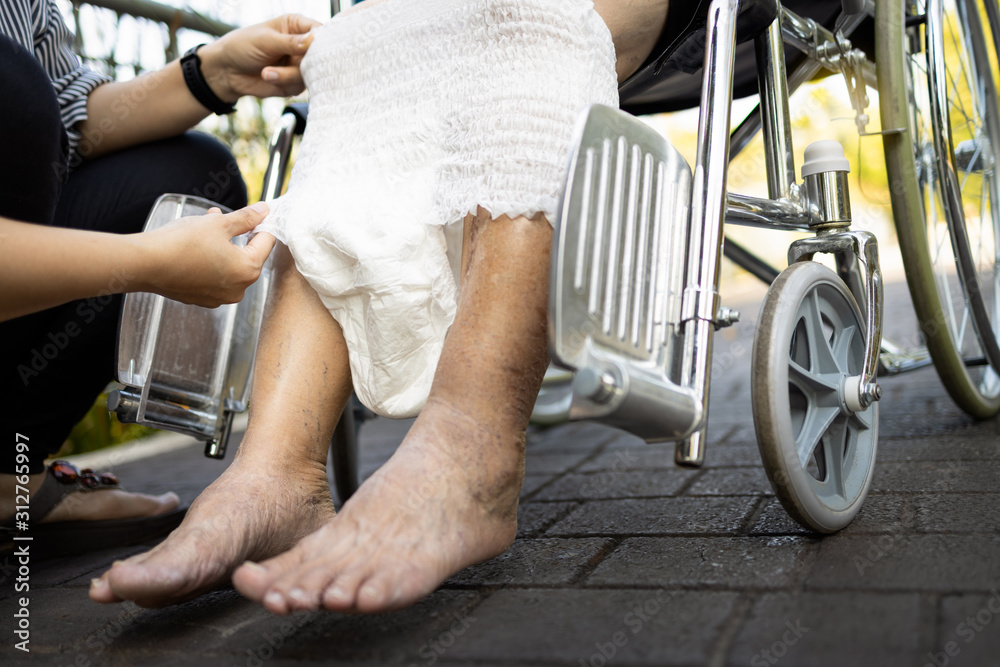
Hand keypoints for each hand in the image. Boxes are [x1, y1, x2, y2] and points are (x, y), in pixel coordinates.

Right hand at [142, 202, 276, 306]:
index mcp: (248, 270)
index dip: (261, 224)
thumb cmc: (182, 244)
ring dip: (223, 246)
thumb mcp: (219, 224)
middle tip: (225, 218)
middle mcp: (238, 289)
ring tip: (206, 226)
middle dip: (238, 235)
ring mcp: (220, 297)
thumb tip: (263, 211)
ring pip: (230, 265)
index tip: (256, 214)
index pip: (266, 242)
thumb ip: (246, 218)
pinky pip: (214, 276)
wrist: (145, 264)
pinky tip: (196, 246)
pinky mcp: (202, 298)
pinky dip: (210, 261)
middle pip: (248, 255)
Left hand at [198, 14, 321, 102]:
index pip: (320, 31)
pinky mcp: (294, 82)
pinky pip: (299, 87)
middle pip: (321, 56)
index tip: (315, 48)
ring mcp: (299, 65)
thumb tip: (314, 41)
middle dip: (306, 63)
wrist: (227, 71)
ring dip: (288, 75)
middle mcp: (302, 46)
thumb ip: (290, 42)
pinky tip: (268, 77)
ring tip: (267, 72)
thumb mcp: (266, 40)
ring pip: (311, 74)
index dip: (324, 41)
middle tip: (292, 62)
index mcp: (297, 26)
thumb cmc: (243, 46)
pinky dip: (283, 83)